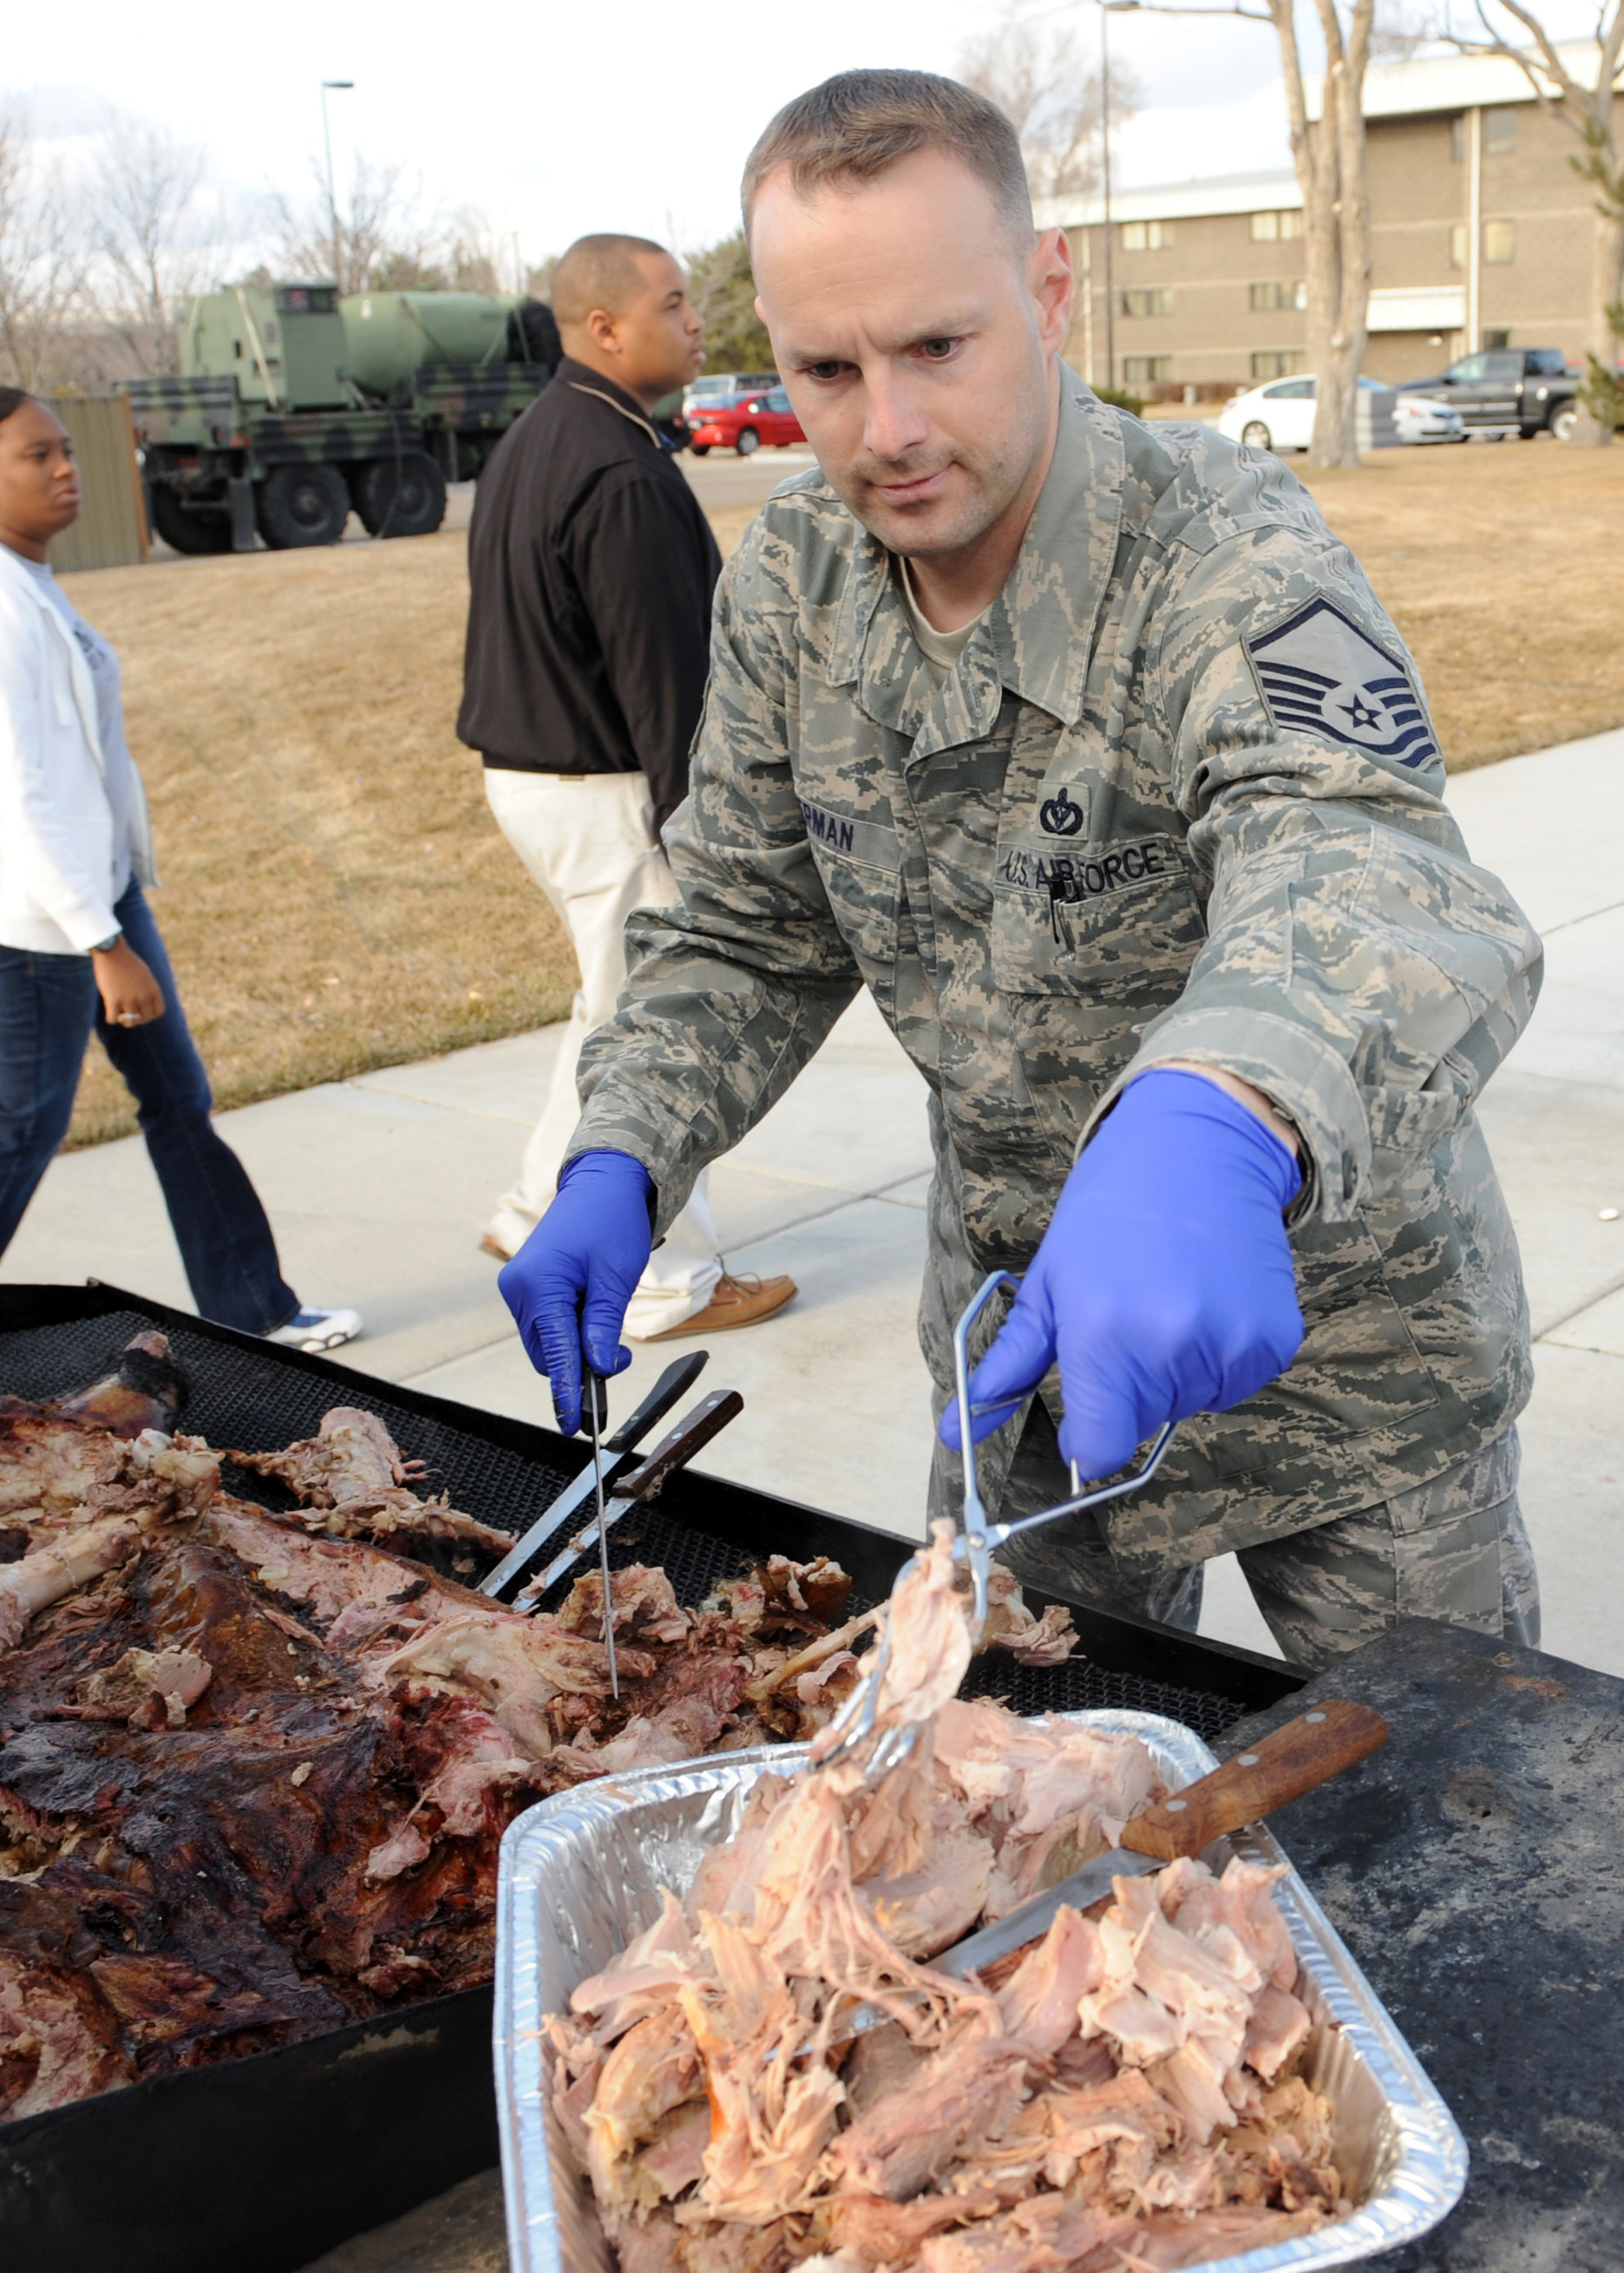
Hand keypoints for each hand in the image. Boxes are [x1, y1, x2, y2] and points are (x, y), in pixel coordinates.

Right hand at [92, 940, 164, 1028]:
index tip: (141, 1010)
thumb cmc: (127, 962)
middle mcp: (143, 996)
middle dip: (136, 1019)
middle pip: (144, 1019)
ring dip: (122, 1018)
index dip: (149, 1014)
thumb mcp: (145, 975)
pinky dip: (110, 1018)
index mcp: (153, 990)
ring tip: (118, 1011)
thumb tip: (143, 1008)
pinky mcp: (113, 999)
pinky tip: (109, 1011)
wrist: (112, 951)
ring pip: (129, 1021)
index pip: (158, 1012)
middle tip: (127, 1012)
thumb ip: (148, 990)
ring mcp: (129, 999)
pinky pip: (112, 1019)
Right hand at [498, 1150, 652, 1434]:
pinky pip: (546, 1326)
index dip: (568, 1391)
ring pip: (547, 1344)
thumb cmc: (612, 1222)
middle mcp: (519, 1289)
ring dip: (576, 1345)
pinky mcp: (525, 1289)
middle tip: (619, 1354)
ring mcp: (518, 1289)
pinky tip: (590, 1306)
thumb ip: (603, 1325)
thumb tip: (599, 1368)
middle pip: (548, 1355)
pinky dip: (569, 1330)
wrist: (601, 1186)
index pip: (556, 1353)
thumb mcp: (616, 1276)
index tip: (574, 1424)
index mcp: (539, 1284)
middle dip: (579, 1364)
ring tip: (605, 1311)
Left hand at [940, 1070, 1304, 1479]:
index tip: (1084, 1416)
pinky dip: (1218, 1358)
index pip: (1099, 1450)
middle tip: (1127, 1319)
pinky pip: (1235, 1383)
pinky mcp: (1273, 1341)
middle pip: (1143, 1424)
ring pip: (1190, 1404)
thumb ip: (1007, 1367)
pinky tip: (1207, 1301)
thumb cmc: (1107, 1216)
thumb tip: (957, 1433)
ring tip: (1168, 1301)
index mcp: (1102, 1337)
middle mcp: (1169, 1349)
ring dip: (1174, 1374)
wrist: (1196, 1148)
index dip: (1087, 1442)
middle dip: (1128, 1392)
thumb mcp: (1047, 1285)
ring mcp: (1229, 1345)